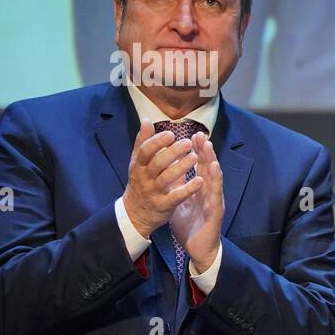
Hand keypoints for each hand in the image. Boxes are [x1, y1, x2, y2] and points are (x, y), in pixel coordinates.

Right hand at [121, 119, 204, 238]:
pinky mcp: (163, 205)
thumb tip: (147, 120)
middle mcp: (144, 178)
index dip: (157, 142)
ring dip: (181, 167)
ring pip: (166, 179)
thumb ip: (143, 142)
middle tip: (188, 143)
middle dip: (172, 152)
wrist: (135, 214)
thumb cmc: (140, 182)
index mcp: (138, 165)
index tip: (171, 134)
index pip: (145, 151)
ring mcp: (153, 192)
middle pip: (157, 163)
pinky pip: (176, 197)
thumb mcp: (138, 163)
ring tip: (194, 157)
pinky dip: (188, 189)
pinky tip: (200, 181)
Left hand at [169, 132, 224, 269]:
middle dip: (205, 150)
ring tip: (208, 146)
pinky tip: (214, 169)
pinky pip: (215, 194)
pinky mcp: (216, 211)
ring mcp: (214, 201)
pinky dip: (215, 180)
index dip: (196, 152)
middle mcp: (209, 192)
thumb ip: (176, 187)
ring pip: (214, 177)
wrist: (198, 249)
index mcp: (199, 190)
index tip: (191, 136)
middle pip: (208, 168)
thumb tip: (167, 172)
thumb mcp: (179, 203)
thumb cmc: (190, 226)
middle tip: (200, 133)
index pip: (199, 167)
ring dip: (212, 160)